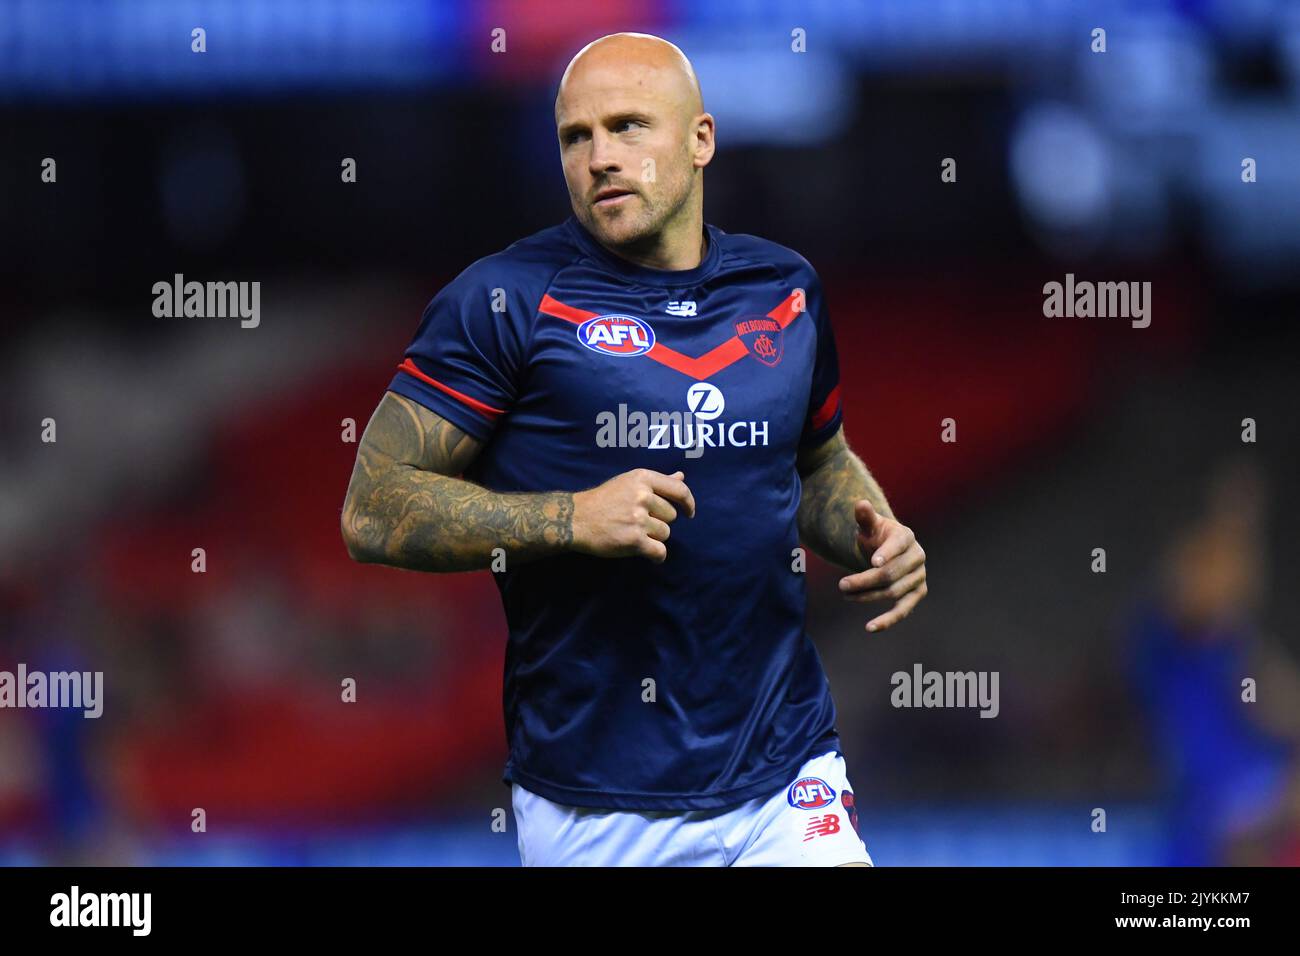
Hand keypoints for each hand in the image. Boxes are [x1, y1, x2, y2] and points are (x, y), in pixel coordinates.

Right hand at [572, 468, 695, 562]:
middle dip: (659, 522)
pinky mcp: (634, 540)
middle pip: (671, 516)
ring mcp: (638, 518)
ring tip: (633, 533)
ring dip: (653, 538)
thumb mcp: (628, 483)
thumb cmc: (603, 500)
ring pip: (665, 534)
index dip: (688, 503)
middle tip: (637, 522)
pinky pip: (659, 551)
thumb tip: (681, 477)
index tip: (689, 513)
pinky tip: (650, 555)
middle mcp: (642, 496)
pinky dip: (657, 556)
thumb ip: (657, 482)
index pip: (679, 490)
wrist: (575, 519)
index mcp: (642, 478)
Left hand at [837, 499, 926, 631]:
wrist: (887, 550)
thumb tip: (860, 504)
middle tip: (841, 585)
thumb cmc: (875, 536)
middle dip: (865, 580)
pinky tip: (870, 627)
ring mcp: (919, 577)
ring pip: (893, 592)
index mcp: (906, 537)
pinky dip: (887, 620)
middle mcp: (917, 557)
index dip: (887, 553)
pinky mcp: (916, 594)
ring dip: (867, 596)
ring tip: (846, 595)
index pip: (898, 545)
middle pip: (891, 573)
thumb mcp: (868, 525)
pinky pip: (903, 610)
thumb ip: (864, 516)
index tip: (873, 562)